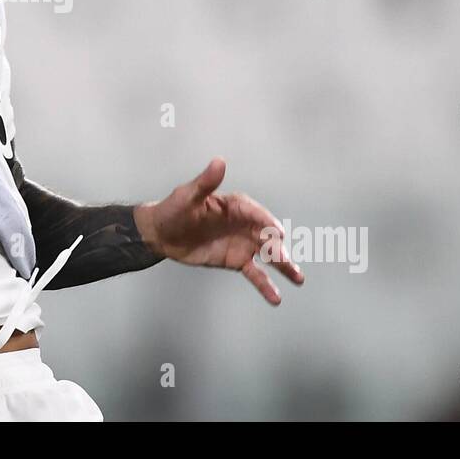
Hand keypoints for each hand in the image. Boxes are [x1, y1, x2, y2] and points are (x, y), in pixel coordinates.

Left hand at [134, 158, 304, 304]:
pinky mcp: (237, 260)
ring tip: (298, 278)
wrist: (161, 235)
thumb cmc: (174, 210)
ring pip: (268, 255)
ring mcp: (243, 243)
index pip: (256, 213)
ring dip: (284, 266)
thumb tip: (219, 161)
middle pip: (266, 236)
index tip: (277, 233)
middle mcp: (244, 223)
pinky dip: (265, 285)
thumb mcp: (188, 196)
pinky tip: (276, 297)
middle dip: (278, 248)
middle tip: (285, 260)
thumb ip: (206, 182)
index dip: (266, 222)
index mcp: (236, 205)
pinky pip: (255, 273)